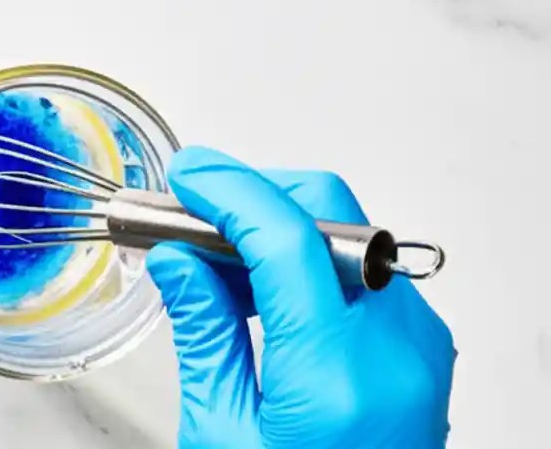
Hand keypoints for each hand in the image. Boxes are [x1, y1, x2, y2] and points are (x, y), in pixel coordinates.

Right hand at [146, 147, 454, 447]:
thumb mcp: (222, 435)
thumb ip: (204, 336)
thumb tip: (178, 259)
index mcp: (338, 375)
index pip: (287, 235)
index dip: (228, 188)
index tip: (185, 175)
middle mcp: (397, 349)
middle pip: (330, 212)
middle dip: (252, 193)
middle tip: (186, 212)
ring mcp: (419, 347)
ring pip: (347, 233)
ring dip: (276, 223)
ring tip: (210, 252)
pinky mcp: (421, 351)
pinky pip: (363, 271)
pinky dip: (307, 257)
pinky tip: (258, 282)